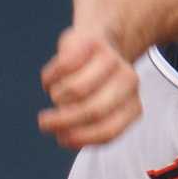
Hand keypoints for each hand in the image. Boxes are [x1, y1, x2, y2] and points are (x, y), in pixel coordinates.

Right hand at [37, 26, 141, 148]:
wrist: (99, 39)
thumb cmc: (95, 84)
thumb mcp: (97, 110)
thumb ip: (85, 128)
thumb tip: (67, 137)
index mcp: (133, 105)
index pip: (108, 130)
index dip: (81, 138)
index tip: (61, 139)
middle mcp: (128, 82)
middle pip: (91, 110)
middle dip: (63, 120)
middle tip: (45, 124)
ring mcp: (111, 60)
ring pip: (74, 89)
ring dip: (57, 97)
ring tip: (57, 95)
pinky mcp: (91, 43)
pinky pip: (63, 67)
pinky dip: (51, 78)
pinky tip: (53, 79)